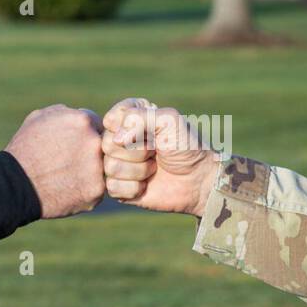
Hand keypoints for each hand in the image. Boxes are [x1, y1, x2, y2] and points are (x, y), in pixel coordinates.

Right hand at [3, 105, 103, 217]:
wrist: (14, 185)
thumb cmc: (24, 149)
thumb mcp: (40, 118)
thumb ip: (66, 113)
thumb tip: (81, 115)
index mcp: (83, 121)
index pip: (97, 125)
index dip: (84, 135)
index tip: (71, 145)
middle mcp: (95, 143)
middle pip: (102, 146)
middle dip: (89, 153)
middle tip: (69, 162)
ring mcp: (98, 169)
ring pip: (102, 168)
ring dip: (89, 172)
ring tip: (66, 176)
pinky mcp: (96, 192)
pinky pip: (97, 189)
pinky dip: (85, 190)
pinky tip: (67, 189)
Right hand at [101, 97, 219, 215]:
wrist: (199, 180)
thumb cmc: (186, 146)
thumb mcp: (169, 120)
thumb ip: (140, 117)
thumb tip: (116, 139)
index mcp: (130, 118)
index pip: (111, 119)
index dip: (130, 128)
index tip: (152, 132)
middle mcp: (120, 140)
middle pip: (107, 143)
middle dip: (137, 150)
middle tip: (155, 151)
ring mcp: (118, 164)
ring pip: (110, 166)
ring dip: (139, 170)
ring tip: (154, 168)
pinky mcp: (119, 187)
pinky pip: (112, 187)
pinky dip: (134, 188)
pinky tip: (146, 185)